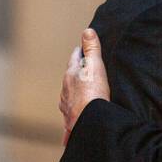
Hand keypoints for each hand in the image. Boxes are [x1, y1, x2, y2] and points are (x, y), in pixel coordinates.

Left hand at [59, 28, 109, 144]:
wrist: (90, 121)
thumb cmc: (93, 93)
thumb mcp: (95, 66)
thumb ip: (92, 48)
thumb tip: (87, 31)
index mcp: (71, 75)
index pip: (74, 58)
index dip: (79, 53)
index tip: (82, 49)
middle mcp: (65, 90)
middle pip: (70, 77)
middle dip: (76, 73)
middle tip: (84, 70)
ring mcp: (66, 105)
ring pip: (68, 96)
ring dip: (73, 93)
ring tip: (81, 94)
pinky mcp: (70, 121)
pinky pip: (69, 120)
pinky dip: (70, 121)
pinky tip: (70, 130)